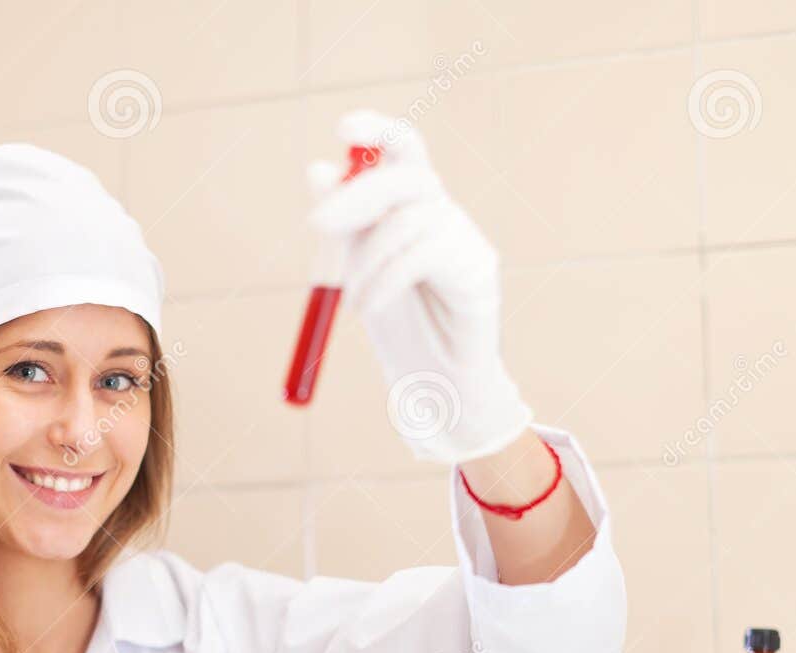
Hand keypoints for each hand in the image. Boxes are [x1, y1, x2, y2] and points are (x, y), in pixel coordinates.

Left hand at [307, 109, 533, 464]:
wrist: (435, 381)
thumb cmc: (399, 324)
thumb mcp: (357, 266)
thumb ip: (341, 222)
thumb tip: (316, 169)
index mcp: (411, 204)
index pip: (402, 148)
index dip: (377, 130)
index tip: (343, 129)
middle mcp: (443, 211)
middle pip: (407, 174)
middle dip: (357, 193)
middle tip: (317, 224)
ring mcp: (465, 238)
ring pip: (410, 218)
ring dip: (367, 257)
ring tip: (354, 300)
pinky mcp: (478, 269)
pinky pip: (424, 254)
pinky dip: (386, 279)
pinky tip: (372, 307)